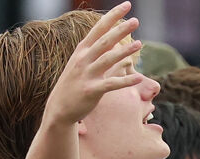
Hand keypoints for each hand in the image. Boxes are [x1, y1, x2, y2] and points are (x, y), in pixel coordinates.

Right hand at [43, 4, 142, 129]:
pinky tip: (138, 77)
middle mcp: (83, 59)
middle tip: (136, 20)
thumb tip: (125, 54)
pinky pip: (111, 84)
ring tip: (139, 44)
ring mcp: (87, 74)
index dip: (113, 16)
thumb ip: (105, 59)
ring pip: (108, 60)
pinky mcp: (91, 90)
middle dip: (120, 30)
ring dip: (125, 52)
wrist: (60, 108)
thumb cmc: (76, 85)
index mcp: (82, 50)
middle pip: (105, 41)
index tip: (126, 5)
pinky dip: (125, 80)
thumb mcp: (86, 67)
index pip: (99, 28)